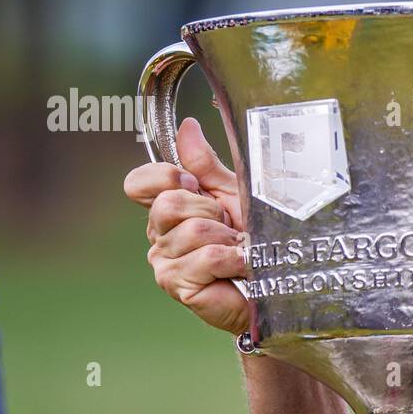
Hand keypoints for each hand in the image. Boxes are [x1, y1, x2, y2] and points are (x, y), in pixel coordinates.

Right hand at [123, 118, 249, 335]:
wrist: (272, 284)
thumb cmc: (252, 241)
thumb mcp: (232, 193)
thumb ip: (206, 164)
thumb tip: (187, 127)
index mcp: (167, 209)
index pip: (140, 183)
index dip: (166, 176)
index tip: (195, 184)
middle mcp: (159, 235)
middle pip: (169, 204)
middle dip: (210, 211)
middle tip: (229, 227)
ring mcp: (165, 262)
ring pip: (192, 232)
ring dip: (228, 239)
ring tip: (238, 249)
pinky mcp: (179, 286)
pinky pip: (207, 258)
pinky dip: (235, 259)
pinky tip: (242, 267)